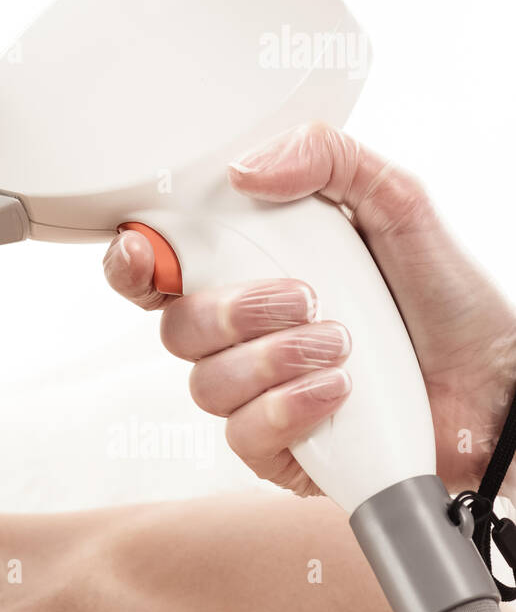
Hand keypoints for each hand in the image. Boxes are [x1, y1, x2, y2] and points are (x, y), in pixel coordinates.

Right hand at [104, 121, 515, 498]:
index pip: (157, 272)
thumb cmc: (445, 298)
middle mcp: (239, 337)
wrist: (499, 381)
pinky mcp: (279, 451)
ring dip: (271, 361)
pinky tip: (340, 391)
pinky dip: (289, 409)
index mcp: (246, 273)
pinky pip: (243, 436)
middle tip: (304, 298)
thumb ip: (327, 160)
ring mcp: (255, 396)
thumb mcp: (395, 202)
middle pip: (173, 329)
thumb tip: (244, 171)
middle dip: (230, 312)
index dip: (132, 263)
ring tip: (341, 345)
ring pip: (204, 385)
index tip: (144, 253)